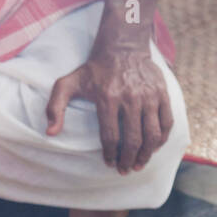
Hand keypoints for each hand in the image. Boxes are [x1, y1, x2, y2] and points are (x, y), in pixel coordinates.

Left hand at [45, 50, 173, 174]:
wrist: (122, 47)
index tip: (109, 163)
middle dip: (129, 159)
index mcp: (107, 98)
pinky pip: (167, 122)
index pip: (110, 135)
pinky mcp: (162, 93)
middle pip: (133, 139)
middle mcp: (130, 98)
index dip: (111, 154)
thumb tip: (50, 132)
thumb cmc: (93, 70)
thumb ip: (55, 107)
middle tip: (125, 169)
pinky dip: (162, 139)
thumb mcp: (67, 84)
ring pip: (152, 134)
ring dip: (147, 154)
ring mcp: (149, 96)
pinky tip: (154, 147)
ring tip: (139, 164)